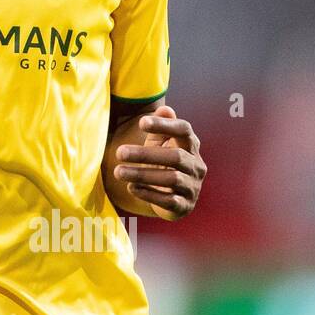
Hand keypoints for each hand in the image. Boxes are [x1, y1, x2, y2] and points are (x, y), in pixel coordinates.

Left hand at [112, 105, 204, 220]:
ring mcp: (192, 187)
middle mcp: (196, 165)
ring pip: (171, 179)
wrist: (170, 196)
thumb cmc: (162, 161)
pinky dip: (148, 194)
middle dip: (145, 154)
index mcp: (191, 145)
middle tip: (119, 152)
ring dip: (142, 174)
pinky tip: (131, 187)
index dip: (165, 125)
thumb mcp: (159, 143)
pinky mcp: (184, 206)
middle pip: (175, 157)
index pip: (184, 130)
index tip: (141, 122)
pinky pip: (168, 200)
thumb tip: (164, 109)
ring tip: (118, 171)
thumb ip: (160, 127)